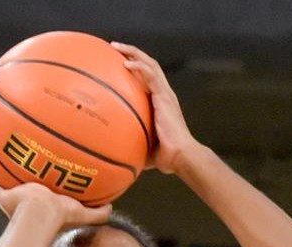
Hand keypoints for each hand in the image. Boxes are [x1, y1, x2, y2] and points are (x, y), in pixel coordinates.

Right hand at [0, 172, 110, 228]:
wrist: (39, 215)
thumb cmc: (58, 216)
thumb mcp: (80, 214)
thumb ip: (96, 213)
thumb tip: (112, 208)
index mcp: (46, 205)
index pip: (46, 196)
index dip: (47, 191)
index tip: (50, 181)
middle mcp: (29, 202)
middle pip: (27, 189)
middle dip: (27, 182)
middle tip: (29, 168)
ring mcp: (16, 200)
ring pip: (9, 187)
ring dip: (8, 176)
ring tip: (7, 162)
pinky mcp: (4, 197)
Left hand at [110, 42, 200, 174]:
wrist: (180, 156)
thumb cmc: (164, 156)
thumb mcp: (142, 146)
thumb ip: (129, 143)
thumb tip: (111, 153)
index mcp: (160, 102)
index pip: (148, 78)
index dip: (135, 67)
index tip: (117, 62)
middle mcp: (164, 94)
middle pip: (148, 65)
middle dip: (132, 53)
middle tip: (114, 47)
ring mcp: (165, 94)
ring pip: (150, 64)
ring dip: (133, 53)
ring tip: (116, 46)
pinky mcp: (164, 97)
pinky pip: (151, 75)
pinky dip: (139, 67)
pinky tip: (125, 63)